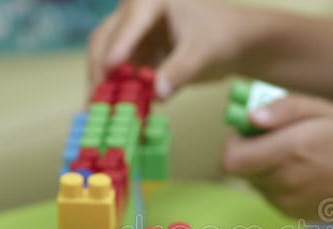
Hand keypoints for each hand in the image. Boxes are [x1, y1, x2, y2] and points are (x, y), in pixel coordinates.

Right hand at [88, 0, 258, 97]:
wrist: (236, 44)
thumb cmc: (222, 37)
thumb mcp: (202, 53)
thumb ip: (180, 71)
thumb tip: (157, 94)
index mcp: (152, 0)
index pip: (132, 22)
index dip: (120, 44)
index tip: (112, 67)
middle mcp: (135, 14)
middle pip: (106, 40)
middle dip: (100, 69)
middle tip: (96, 98)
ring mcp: (133, 36)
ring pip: (107, 59)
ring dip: (103, 85)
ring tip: (99, 110)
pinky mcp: (137, 57)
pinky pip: (121, 75)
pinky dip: (117, 93)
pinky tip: (114, 113)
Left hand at [223, 95, 332, 220]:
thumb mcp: (326, 110)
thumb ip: (284, 110)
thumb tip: (249, 117)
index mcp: (291, 152)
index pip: (233, 159)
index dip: (235, 141)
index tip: (252, 129)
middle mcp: (286, 183)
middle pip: (242, 170)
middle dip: (251, 151)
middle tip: (279, 137)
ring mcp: (290, 204)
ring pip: (256, 183)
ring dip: (265, 167)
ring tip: (301, 154)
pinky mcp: (296, 215)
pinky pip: (273, 196)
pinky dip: (280, 182)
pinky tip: (309, 172)